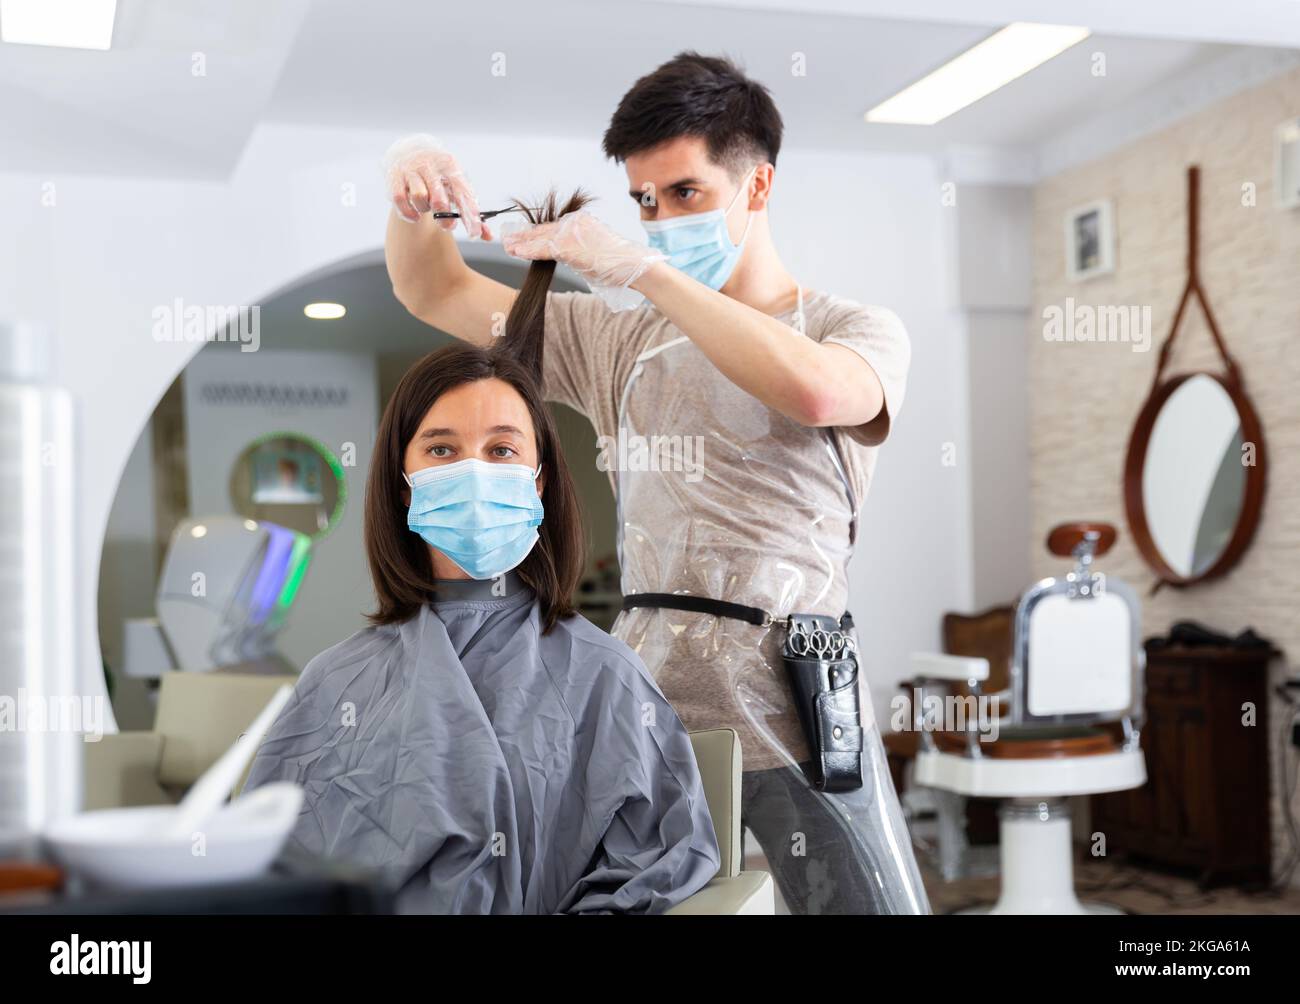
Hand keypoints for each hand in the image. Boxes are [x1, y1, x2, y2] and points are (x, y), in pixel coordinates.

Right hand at [383, 133, 486, 239]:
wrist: (410, 152)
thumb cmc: (439, 176)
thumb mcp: (456, 187)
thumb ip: (470, 212)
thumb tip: (488, 236)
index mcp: (450, 165)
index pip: (463, 191)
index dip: (469, 214)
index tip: (475, 232)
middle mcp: (430, 165)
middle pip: (439, 196)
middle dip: (445, 216)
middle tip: (449, 227)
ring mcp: (411, 170)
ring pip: (419, 197)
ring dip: (425, 209)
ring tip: (428, 209)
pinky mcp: (395, 178)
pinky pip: (400, 199)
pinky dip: (408, 212)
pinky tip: (415, 216)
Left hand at [501, 210, 664, 288]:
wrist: (633, 267)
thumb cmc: (619, 265)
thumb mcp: (596, 253)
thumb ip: (578, 250)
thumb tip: (565, 256)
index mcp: (582, 222)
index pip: (553, 227)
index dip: (535, 233)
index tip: (522, 237)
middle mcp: (575, 223)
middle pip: (544, 229)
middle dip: (524, 236)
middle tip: (508, 239)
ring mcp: (572, 234)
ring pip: (541, 238)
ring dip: (522, 243)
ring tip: (508, 246)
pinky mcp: (570, 247)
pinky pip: (544, 249)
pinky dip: (529, 251)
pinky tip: (517, 252)